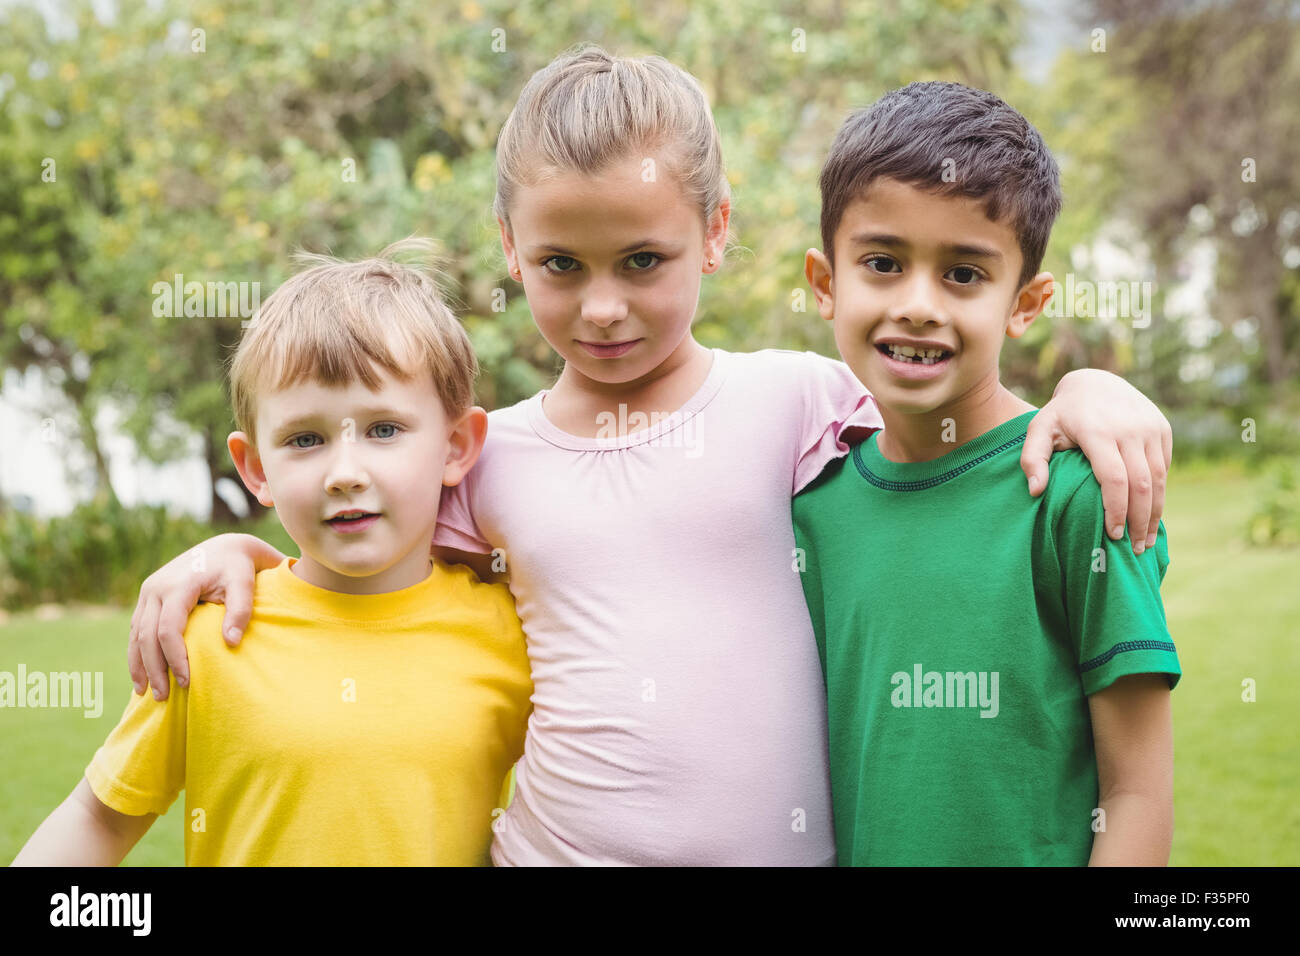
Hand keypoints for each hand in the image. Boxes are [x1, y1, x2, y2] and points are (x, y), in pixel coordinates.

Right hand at [127, 533, 284, 698]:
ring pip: (135, 635)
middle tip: (163, 698)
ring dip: (140, 665)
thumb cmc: (239, 568)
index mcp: (179, 585)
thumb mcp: (245, 583)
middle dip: (153, 669)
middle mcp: (156, 587)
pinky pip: (136, 629)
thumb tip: (231, 642)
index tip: (186, 682)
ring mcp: (149, 592)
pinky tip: (143, 675)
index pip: (168, 629)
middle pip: (146, 636)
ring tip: (147, 693)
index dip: (175, 658)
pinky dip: (137, 653)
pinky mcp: (148, 598)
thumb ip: (241, 610)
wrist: (226, 547)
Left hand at [1022, 369, 1172, 553]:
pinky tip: (1150, 515)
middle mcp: (1130, 429)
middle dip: (1140, 521)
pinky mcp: (1162, 429)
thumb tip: (1035, 491)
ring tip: (1146, 541)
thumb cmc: (1062, 414)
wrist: (1096, 381)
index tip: (1113, 535)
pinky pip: (1164, 468)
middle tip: (1134, 549)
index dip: (1116, 510)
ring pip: (1159, 479)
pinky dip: (1159, 494)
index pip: (1114, 478)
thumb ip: (1032, 459)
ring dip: (1155, 513)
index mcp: (1099, 432)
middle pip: (1142, 484)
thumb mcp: (1038, 430)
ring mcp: (1150, 428)